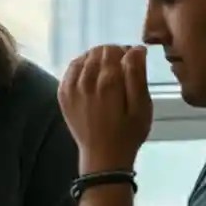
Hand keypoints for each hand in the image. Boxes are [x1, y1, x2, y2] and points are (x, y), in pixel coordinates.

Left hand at [58, 44, 152, 172]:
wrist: (103, 156)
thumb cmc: (129, 133)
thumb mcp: (142, 106)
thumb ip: (137, 75)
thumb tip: (136, 49)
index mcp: (108, 82)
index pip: (114, 50)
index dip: (126, 52)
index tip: (133, 61)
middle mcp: (86, 80)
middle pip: (98, 52)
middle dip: (112, 54)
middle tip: (122, 68)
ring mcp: (71, 87)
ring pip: (83, 58)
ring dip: (96, 59)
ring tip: (107, 73)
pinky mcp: (63, 94)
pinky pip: (70, 69)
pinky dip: (81, 67)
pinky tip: (91, 76)